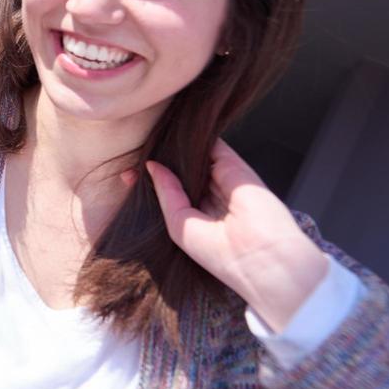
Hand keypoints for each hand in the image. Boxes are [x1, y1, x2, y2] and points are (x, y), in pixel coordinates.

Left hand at [147, 139, 327, 332]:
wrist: (262, 257)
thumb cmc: (220, 252)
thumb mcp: (180, 225)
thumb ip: (167, 193)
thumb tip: (152, 165)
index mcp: (196, 218)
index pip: (169, 193)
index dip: (148, 182)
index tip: (126, 174)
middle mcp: (209, 199)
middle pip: (180, 173)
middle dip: (160, 163)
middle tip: (133, 151)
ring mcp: (222, 182)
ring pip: (194, 158)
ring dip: (175, 149)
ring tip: (148, 139)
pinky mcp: (235, 167)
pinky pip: (212, 146)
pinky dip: (195, 138)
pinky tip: (174, 132)